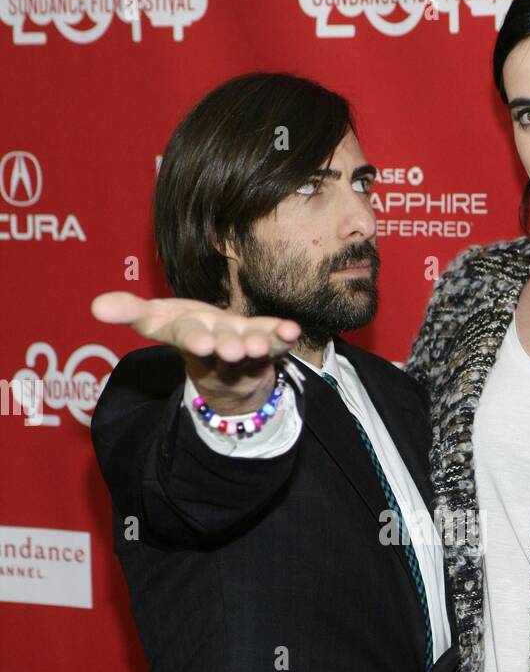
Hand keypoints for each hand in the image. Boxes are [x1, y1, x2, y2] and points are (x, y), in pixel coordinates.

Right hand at [90, 292, 300, 363]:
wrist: (225, 364)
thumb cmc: (189, 331)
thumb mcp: (157, 321)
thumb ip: (130, 312)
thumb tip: (95, 307)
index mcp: (189, 337)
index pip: (186, 337)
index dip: (192, 338)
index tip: (199, 341)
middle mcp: (217, 348)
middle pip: (221, 347)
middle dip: (226, 347)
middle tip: (233, 349)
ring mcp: (244, 351)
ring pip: (251, 350)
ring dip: (258, 346)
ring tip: (261, 345)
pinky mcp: (269, 349)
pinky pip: (278, 345)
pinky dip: (283, 337)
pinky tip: (291, 329)